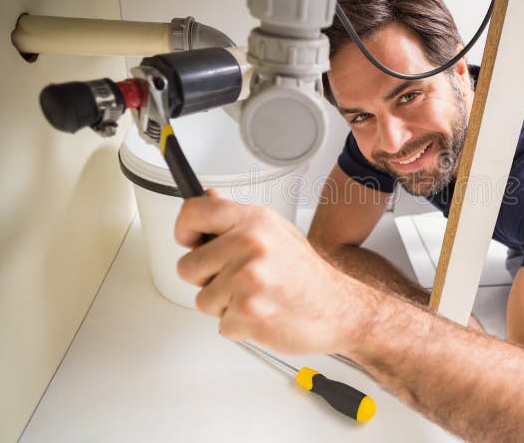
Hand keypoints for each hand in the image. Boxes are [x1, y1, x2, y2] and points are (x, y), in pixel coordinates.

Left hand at [175, 190, 375, 354]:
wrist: (338, 309)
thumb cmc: (306, 275)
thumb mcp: (276, 233)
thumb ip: (238, 219)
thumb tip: (208, 199)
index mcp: (254, 221)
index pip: (194, 212)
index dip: (184, 230)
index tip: (190, 242)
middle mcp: (249, 245)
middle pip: (187, 266)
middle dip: (206, 279)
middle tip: (237, 280)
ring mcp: (248, 279)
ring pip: (202, 300)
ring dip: (224, 305)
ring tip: (256, 297)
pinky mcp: (248, 312)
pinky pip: (221, 324)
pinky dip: (239, 325)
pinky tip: (264, 313)